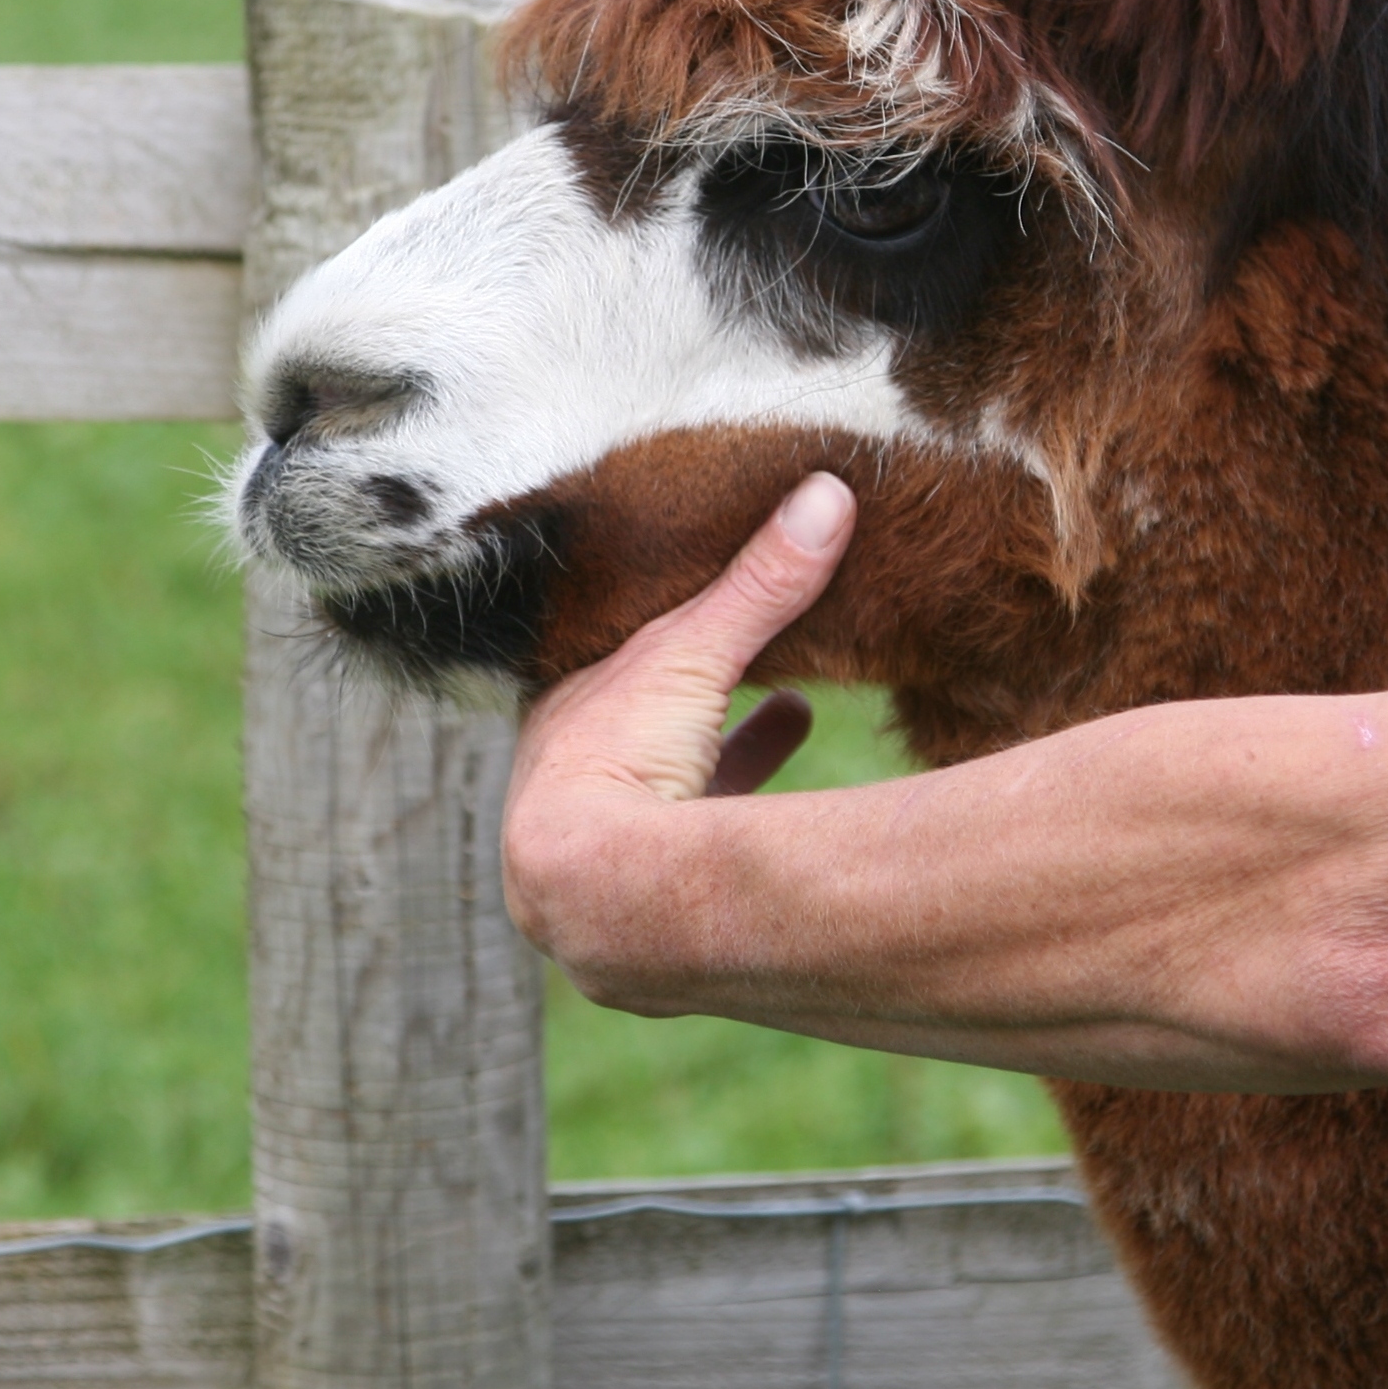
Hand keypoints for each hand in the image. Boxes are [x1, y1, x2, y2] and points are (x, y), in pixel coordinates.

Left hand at [500, 473, 854, 961]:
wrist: (597, 888)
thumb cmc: (620, 757)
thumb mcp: (696, 652)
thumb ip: (761, 583)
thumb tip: (827, 491)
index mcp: (560, 714)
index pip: (602, 661)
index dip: (651, 636)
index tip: (693, 612)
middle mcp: (565, 780)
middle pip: (638, 721)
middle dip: (686, 696)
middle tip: (738, 660)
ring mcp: (602, 845)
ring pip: (665, 786)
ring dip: (722, 751)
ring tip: (795, 710)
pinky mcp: (643, 896)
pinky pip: (697, 845)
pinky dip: (743, 814)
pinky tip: (786, 816)